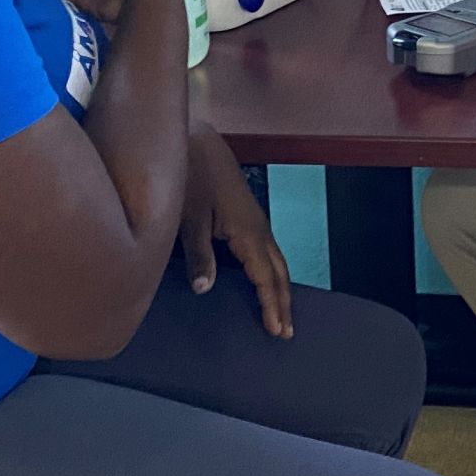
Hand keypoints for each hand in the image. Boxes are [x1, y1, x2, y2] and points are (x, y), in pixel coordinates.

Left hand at [181, 129, 293, 338]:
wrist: (199, 142)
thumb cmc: (192, 177)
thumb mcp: (189, 217)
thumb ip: (198, 254)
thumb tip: (205, 289)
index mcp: (248, 232)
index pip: (266, 277)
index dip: (272, 305)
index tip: (276, 330)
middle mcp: (259, 229)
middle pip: (279, 272)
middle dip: (284, 302)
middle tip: (286, 333)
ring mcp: (256, 222)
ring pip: (277, 261)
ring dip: (280, 289)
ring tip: (281, 314)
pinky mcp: (249, 217)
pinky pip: (269, 252)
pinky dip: (272, 273)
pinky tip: (266, 281)